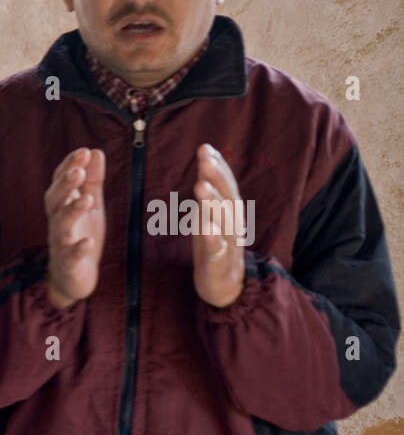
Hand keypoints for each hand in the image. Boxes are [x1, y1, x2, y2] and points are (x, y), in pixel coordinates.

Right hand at [44, 147, 105, 307]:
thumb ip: (92, 180)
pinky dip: (78, 249)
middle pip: (54, 200)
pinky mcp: (68, 264)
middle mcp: (57, 222)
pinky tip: (88, 242)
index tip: (83, 152)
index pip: (60, 182)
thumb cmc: (81, 235)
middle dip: (65, 185)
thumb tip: (94, 151)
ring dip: (72, 211)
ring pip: (60, 225)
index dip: (69, 167)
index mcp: (61, 206)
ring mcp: (60, 243)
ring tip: (87, 199)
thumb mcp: (90, 205)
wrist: (72, 277)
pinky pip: (70, 256)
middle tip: (79, 171)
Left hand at [193, 143, 245, 307]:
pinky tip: (206, 228)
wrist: (226, 286)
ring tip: (200, 187)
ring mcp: (228, 245)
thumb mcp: (211, 214)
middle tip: (204, 160)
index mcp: (230, 212)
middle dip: (217, 178)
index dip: (218, 167)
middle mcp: (233, 225)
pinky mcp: (218, 264)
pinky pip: (217, 251)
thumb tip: (205, 156)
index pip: (227, 185)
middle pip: (227, 198)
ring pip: (223, 223)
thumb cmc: (216, 245)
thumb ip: (210, 188)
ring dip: (213, 204)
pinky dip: (213, 239)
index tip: (205, 148)